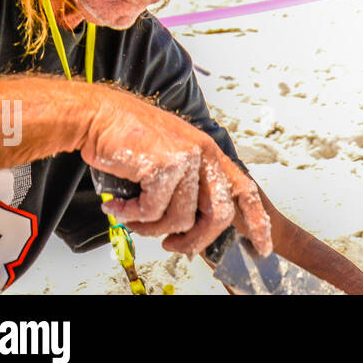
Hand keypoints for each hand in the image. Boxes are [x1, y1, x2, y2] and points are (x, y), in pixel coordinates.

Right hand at [80, 87, 272, 256]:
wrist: (99, 116)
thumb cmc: (128, 139)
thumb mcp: (169, 158)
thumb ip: (185, 186)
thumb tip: (186, 226)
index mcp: (209, 153)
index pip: (244, 189)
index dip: (256, 220)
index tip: (263, 245)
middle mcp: (204, 154)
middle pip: (219, 215)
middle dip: (195, 240)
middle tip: (173, 246)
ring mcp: (186, 158)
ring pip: (180, 219)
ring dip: (151, 228)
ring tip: (131, 219)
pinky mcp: (163, 166)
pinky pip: (150, 212)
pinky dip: (130, 216)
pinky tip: (117, 207)